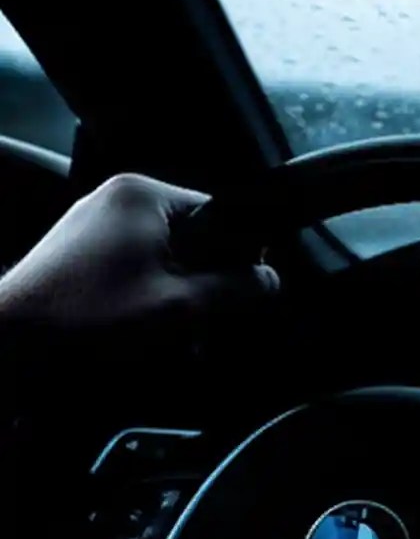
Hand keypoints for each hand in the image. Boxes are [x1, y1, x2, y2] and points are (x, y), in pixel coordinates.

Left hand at [0, 173, 277, 331]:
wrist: (10, 344)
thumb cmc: (91, 319)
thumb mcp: (181, 307)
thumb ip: (237, 289)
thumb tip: (274, 279)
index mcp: (145, 194)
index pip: (222, 214)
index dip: (239, 257)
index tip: (238, 295)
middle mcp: (119, 198)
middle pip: (194, 238)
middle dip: (202, 282)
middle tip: (198, 322)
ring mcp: (93, 223)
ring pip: (164, 257)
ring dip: (174, 295)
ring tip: (164, 333)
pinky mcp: (77, 252)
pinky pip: (134, 267)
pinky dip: (144, 296)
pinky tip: (135, 330)